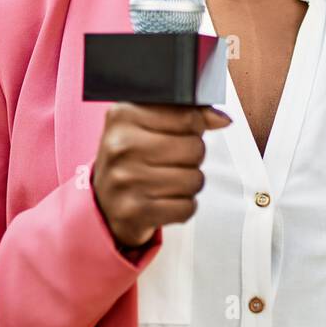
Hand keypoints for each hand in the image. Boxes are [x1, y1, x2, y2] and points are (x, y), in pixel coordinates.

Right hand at [92, 102, 231, 250]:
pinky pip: (187, 208)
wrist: (102, 204)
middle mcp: (120, 146)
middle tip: (172, 162)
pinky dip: (183, 207)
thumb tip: (222, 119)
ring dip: (189, 184)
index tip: (184, 133)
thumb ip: (187, 114)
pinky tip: (164, 201)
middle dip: (192, 158)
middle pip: (195, 148)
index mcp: (123, 116)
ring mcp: (125, 180)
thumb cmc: (132, 159)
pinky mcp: (134, 212)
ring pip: (195, 180)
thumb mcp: (148, 125)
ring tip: (168, 182)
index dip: (195, 127)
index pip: (188, 116)